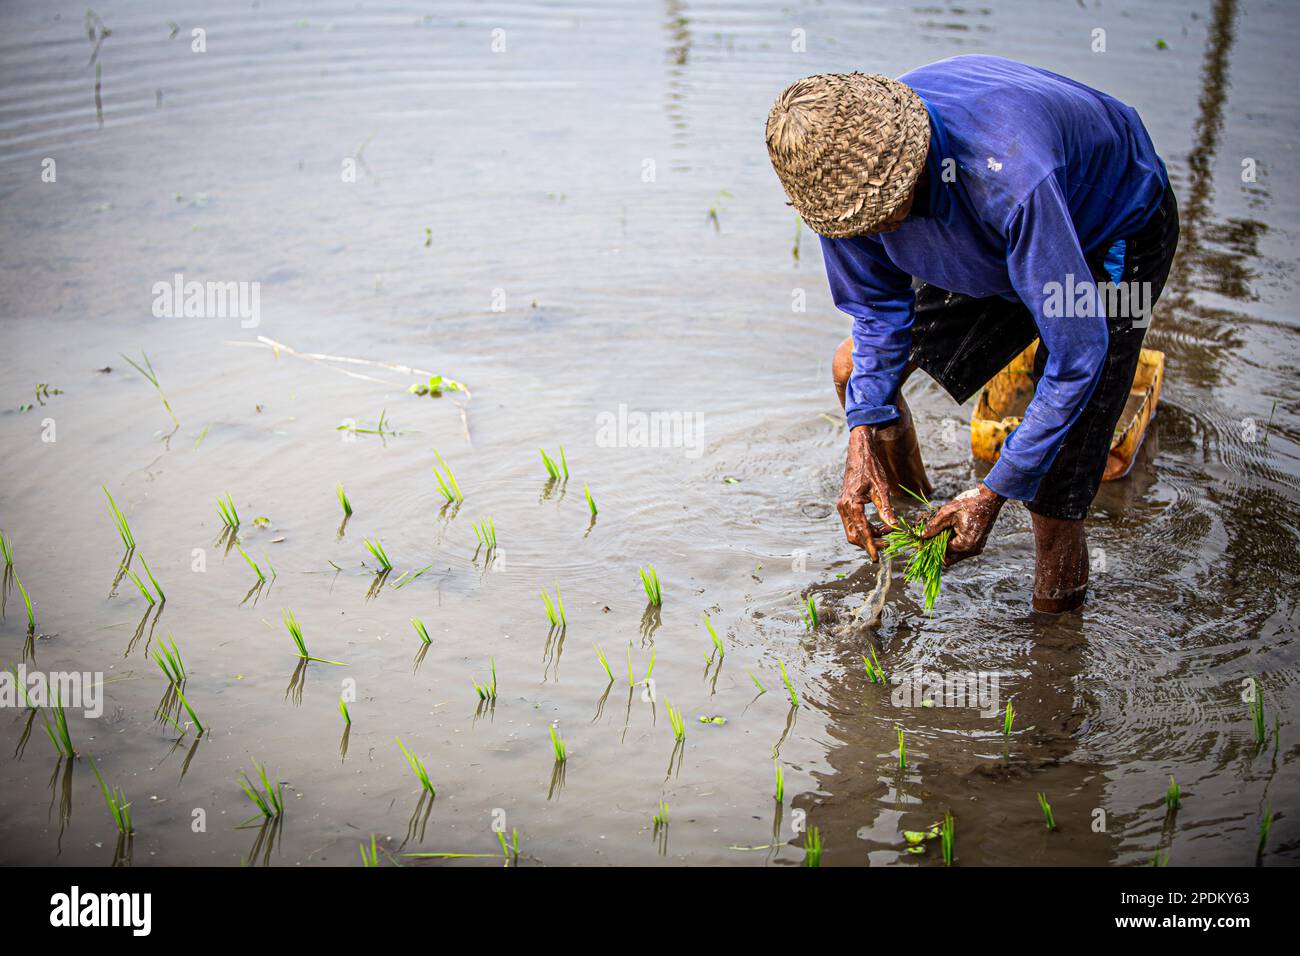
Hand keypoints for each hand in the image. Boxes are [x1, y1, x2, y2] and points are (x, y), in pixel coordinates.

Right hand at [838, 425, 898, 560]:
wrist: (859, 452)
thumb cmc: (871, 467)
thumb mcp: (882, 489)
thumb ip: (886, 509)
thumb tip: (893, 527)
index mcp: (852, 504)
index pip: (862, 531)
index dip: (870, 546)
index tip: (877, 558)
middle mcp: (843, 507)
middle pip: (854, 535)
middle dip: (870, 543)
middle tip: (888, 544)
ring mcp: (842, 505)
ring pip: (853, 530)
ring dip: (869, 535)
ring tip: (887, 531)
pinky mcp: (845, 504)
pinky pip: (853, 522)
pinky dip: (866, 527)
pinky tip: (880, 524)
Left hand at [921, 484, 1004, 566]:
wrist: (990, 498)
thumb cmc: (969, 503)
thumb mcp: (947, 513)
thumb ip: (933, 527)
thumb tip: (920, 536)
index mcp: (965, 545)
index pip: (942, 554)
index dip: (931, 547)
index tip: (923, 540)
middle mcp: (972, 550)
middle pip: (948, 559)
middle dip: (938, 549)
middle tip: (930, 536)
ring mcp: (977, 548)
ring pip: (955, 554)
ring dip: (946, 545)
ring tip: (942, 530)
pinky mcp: (978, 543)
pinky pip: (962, 549)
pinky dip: (954, 542)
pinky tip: (951, 530)